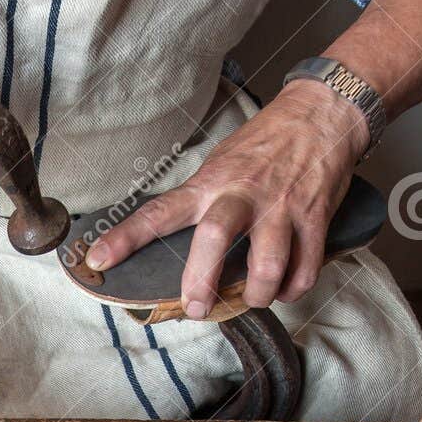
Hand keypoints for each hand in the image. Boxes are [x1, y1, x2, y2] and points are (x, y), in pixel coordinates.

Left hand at [84, 81, 369, 315]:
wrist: (322, 113)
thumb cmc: (265, 144)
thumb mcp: (221, 164)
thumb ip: (200, 202)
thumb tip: (172, 245)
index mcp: (210, 183)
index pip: (159, 212)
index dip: (126, 238)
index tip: (99, 260)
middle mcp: (242, 195)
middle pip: (213, 239)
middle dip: (201, 283)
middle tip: (195, 308)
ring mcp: (280, 208)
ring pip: (267, 265)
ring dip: (258, 295)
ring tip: (252, 299)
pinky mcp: (314, 218)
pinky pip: (305, 269)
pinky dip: (293, 289)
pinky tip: (284, 288)